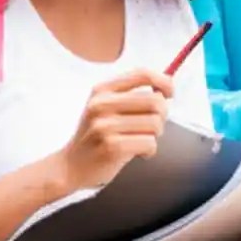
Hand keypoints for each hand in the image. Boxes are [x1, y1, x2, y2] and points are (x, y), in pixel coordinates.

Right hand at [56, 69, 171, 192]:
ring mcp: (105, 126)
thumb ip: (131, 95)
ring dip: (155, 135)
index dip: (163, 81)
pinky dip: (150, 150)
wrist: (70, 166)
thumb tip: (166, 88)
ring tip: (141, 140)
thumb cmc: (96, 135)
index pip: (142, 74)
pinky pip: (150, 143)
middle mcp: (102, 105)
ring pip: (156, 124)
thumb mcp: (105, 107)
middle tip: (153, 126)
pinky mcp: (112, 147)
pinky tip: (139, 153)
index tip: (170, 93)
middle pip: (155, 101)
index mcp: (102, 90)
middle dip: (162, 115)